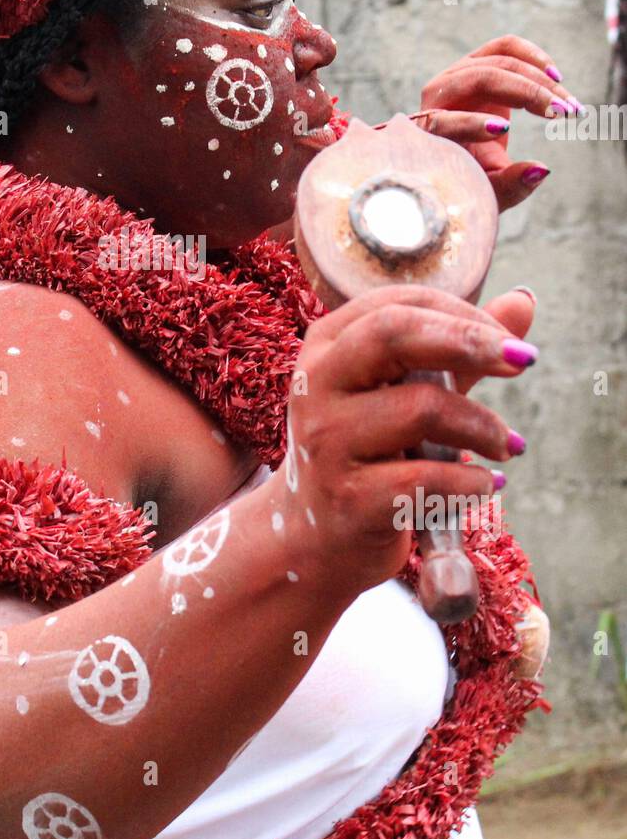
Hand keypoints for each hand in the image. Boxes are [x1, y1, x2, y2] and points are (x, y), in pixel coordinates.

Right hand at [278, 285, 535, 598]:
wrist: (314, 536)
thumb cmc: (369, 451)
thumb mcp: (405, 392)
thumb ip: (458, 349)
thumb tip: (523, 302)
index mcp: (326, 346)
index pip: (397, 305)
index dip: (463, 314)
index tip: (513, 341)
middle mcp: (316, 385)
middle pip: (393, 334)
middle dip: (469, 341)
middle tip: (524, 360)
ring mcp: (327, 442)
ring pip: (421, 409)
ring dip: (483, 426)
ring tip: (506, 445)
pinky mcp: (348, 498)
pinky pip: (426, 480)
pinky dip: (471, 483)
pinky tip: (485, 485)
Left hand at [413, 36, 581, 211]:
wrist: (464, 157)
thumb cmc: (474, 179)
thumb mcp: (491, 191)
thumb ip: (511, 185)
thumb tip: (542, 169)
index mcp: (430, 133)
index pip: (443, 121)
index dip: (470, 123)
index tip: (503, 130)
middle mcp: (438, 96)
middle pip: (480, 79)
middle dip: (526, 93)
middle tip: (564, 113)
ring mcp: (457, 74)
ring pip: (498, 60)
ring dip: (539, 78)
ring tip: (567, 104)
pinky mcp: (476, 62)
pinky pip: (505, 47)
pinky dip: (533, 56)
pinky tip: (556, 76)